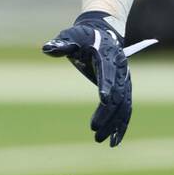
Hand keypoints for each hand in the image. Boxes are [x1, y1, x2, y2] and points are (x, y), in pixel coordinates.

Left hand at [42, 11, 131, 146]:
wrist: (103, 33)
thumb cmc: (84, 36)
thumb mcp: (71, 35)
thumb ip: (62, 43)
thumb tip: (47, 48)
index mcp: (108, 55)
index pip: (108, 72)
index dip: (106, 85)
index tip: (103, 100)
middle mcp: (121, 69)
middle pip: (118, 94)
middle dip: (107, 114)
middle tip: (93, 129)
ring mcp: (125, 80)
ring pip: (124, 106)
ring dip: (114, 124)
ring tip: (101, 141)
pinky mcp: (124, 89)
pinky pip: (126, 109)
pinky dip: (121, 125)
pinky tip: (114, 141)